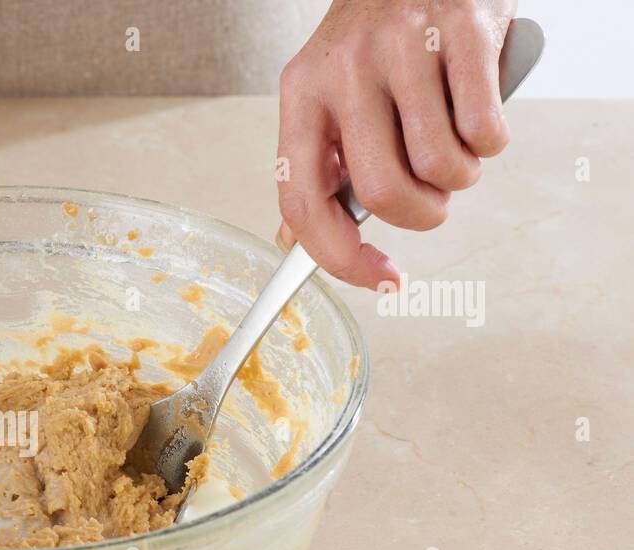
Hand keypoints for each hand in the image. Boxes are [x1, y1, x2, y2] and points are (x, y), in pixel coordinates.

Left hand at [275, 0, 515, 287]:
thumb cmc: (375, 43)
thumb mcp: (326, 95)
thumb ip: (315, 166)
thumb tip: (296, 243)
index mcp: (301, 94)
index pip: (303, 201)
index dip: (340, 258)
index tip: (381, 280)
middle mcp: (346, 69)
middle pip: (381, 192)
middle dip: (419, 216)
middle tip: (432, 201)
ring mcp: (405, 47)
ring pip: (439, 166)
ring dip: (459, 178)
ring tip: (454, 147)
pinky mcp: (466, 31)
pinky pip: (484, 129)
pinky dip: (490, 141)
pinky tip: (478, 115)